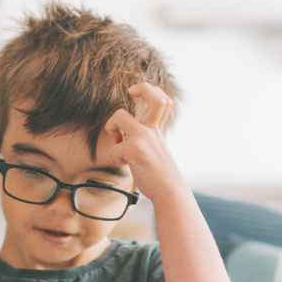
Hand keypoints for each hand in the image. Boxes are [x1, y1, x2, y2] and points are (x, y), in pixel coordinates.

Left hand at [100, 82, 185, 198]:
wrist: (170, 192)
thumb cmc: (158, 174)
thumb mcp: (153, 150)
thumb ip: (141, 137)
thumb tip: (120, 132)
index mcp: (157, 129)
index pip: (161, 100)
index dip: (149, 90)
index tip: (134, 93)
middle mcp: (153, 130)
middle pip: (155, 98)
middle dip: (142, 89)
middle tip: (130, 95)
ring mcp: (145, 139)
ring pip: (119, 116)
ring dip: (111, 127)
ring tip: (118, 141)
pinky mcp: (136, 151)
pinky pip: (115, 148)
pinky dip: (115, 157)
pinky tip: (125, 164)